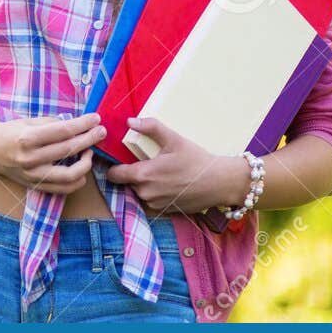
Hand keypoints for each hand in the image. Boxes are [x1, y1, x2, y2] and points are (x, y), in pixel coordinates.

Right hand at [0, 112, 107, 194]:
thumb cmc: (10, 132)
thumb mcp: (29, 122)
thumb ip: (53, 124)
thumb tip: (78, 125)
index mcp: (28, 138)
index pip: (63, 131)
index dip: (83, 124)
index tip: (96, 118)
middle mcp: (30, 159)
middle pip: (69, 150)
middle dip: (90, 139)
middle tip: (101, 132)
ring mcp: (33, 176)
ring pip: (71, 174)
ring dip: (86, 162)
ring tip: (89, 151)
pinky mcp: (36, 186)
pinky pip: (64, 188)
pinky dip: (78, 180)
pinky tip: (82, 168)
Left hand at [102, 116, 246, 214]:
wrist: (219, 183)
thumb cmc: (196, 160)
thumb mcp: (174, 139)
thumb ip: (151, 127)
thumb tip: (130, 121)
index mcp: (143, 175)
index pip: (113, 174)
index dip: (112, 166)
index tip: (117, 158)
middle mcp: (145, 193)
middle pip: (125, 183)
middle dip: (129, 173)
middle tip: (142, 162)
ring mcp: (154, 204)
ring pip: (138, 192)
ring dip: (142, 184)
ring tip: (157, 171)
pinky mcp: (164, 211)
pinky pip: (150, 201)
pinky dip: (153, 192)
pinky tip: (166, 182)